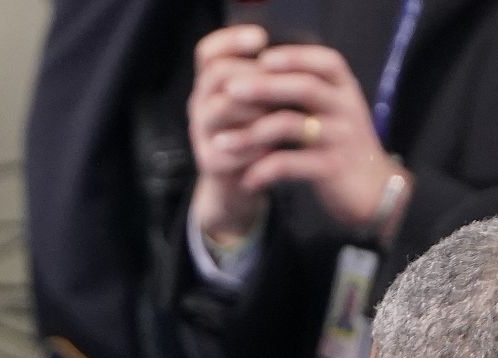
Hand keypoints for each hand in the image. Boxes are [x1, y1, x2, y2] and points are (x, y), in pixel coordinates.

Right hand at [188, 24, 276, 243]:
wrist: (243, 180)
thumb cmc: (259, 132)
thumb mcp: (262, 101)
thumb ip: (269, 79)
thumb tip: (297, 56)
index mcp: (212, 84)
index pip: (209, 52)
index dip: (232, 40)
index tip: (261, 38)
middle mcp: (200, 103)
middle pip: (216, 74)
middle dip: (253, 74)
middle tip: (281, 81)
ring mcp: (201, 133)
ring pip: (220, 108)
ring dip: (255, 108)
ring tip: (283, 115)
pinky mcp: (209, 163)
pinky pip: (228, 149)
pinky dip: (255, 146)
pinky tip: (277, 147)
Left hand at [191, 32, 407, 238]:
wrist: (372, 190)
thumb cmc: (342, 145)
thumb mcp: (333, 111)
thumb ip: (309, 91)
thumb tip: (265, 68)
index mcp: (346, 90)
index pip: (325, 62)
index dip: (294, 56)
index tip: (261, 58)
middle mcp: (346, 109)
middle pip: (305, 87)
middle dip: (263, 86)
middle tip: (229, 89)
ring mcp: (340, 138)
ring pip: (291, 125)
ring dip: (250, 132)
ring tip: (220, 142)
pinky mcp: (332, 169)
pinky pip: (290, 164)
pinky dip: (263, 171)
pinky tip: (246, 179)